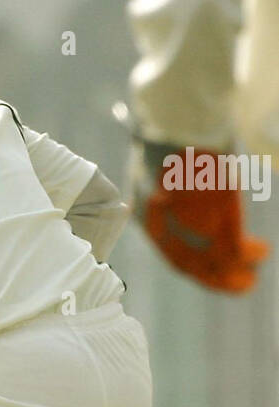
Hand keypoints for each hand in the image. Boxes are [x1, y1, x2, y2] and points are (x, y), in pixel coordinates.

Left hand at [127, 136, 269, 292]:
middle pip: (192, 263)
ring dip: (235, 273)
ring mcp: (192, 218)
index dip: (193, 268)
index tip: (208, 274)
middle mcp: (167, 227)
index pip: (172, 254)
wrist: (178, 120)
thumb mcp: (151, 176)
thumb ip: (158, 200)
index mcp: (147, 218)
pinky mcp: (218, 211)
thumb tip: (164, 207)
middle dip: (215, 278)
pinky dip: (249, 254)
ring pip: (215, 260)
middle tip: (237, 285)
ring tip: (250, 280)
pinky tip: (260, 253)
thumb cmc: (167, 140)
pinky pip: (234, 245)